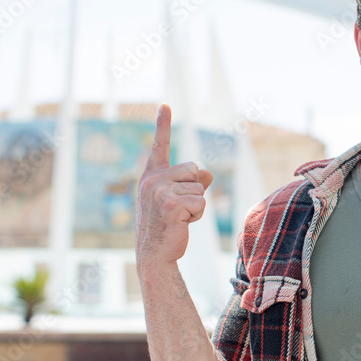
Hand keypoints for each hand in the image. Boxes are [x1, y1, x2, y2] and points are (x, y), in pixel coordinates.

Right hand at [135, 104, 213, 270]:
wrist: (154, 256)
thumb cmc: (167, 228)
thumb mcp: (179, 201)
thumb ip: (193, 184)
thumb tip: (209, 173)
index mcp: (151, 177)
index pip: (160, 147)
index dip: (163, 125)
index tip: (166, 104)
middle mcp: (152, 180)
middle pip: (194, 170)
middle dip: (195, 189)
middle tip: (179, 210)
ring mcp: (160, 191)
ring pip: (200, 188)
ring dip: (197, 205)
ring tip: (179, 219)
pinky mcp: (171, 204)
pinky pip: (201, 202)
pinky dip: (198, 215)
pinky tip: (181, 224)